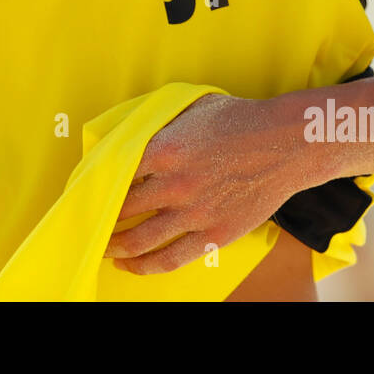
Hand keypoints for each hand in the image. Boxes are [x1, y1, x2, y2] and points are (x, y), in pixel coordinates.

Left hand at [103, 92, 319, 274]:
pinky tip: (131, 265)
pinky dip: (145, 266)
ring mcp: (194, 212)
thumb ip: (159, 122)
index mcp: (164, 147)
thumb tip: (127, 132)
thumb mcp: (191, 107)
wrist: (286, 142)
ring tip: (103, 248)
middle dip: (100, 218)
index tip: (87, 189)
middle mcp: (175, 183)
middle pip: (121, 209)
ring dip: (114, 247)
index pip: (113, 172)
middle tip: (89, 221)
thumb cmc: (239, 120)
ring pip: (139, 240)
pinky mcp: (214, 234)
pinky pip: (170, 259)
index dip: (96, 183)